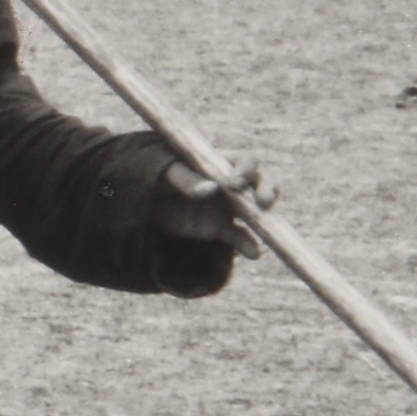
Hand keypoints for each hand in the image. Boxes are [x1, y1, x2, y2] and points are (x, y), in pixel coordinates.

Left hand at [154, 153, 278, 255]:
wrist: (148, 205)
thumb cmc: (159, 178)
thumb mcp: (166, 174)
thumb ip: (187, 179)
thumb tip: (212, 188)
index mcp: (220, 163)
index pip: (245, 161)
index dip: (246, 170)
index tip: (234, 184)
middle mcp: (232, 184)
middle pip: (261, 183)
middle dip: (268, 190)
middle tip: (264, 202)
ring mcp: (229, 207)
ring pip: (257, 211)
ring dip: (265, 219)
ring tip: (267, 230)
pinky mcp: (222, 229)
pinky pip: (241, 237)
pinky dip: (249, 245)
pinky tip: (254, 253)